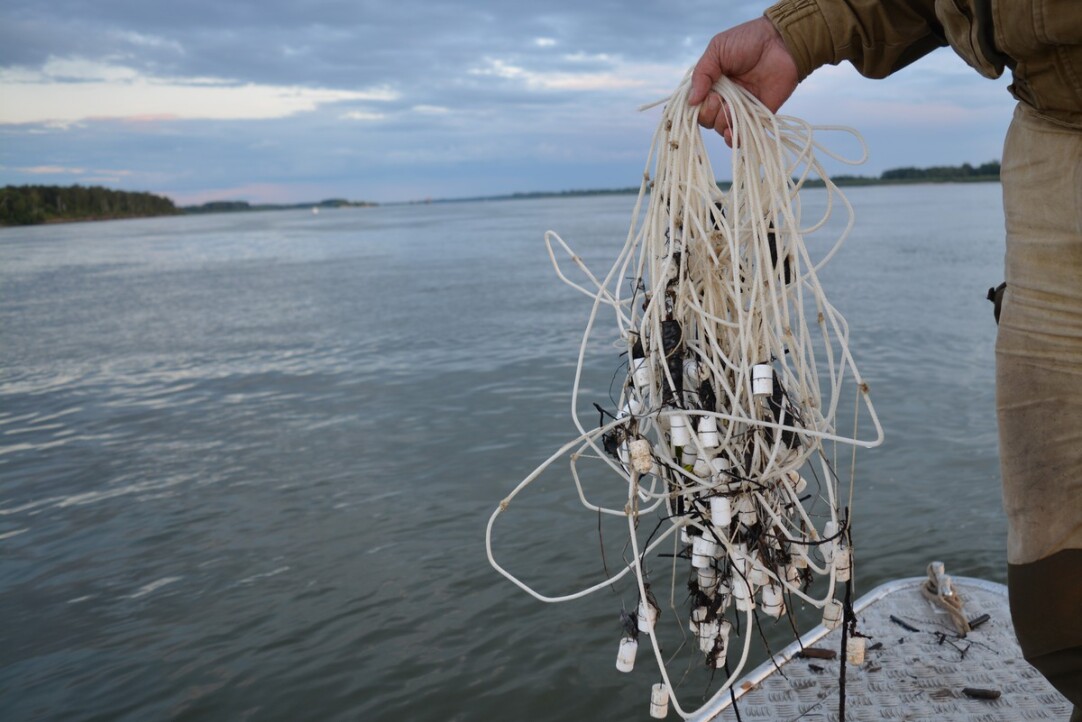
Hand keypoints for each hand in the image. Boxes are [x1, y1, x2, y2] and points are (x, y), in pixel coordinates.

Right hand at [689, 17, 799, 144]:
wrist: (780, 42)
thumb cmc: (748, 41)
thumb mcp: (717, 49)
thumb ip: (702, 73)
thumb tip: (691, 101)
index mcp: (712, 84)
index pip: (696, 106)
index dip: (698, 106)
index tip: (708, 95)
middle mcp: (724, 98)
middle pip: (707, 120)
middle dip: (709, 113)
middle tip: (720, 98)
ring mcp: (741, 108)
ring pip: (722, 128)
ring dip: (723, 121)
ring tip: (731, 106)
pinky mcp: (758, 116)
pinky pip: (743, 136)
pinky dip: (735, 138)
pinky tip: (732, 132)